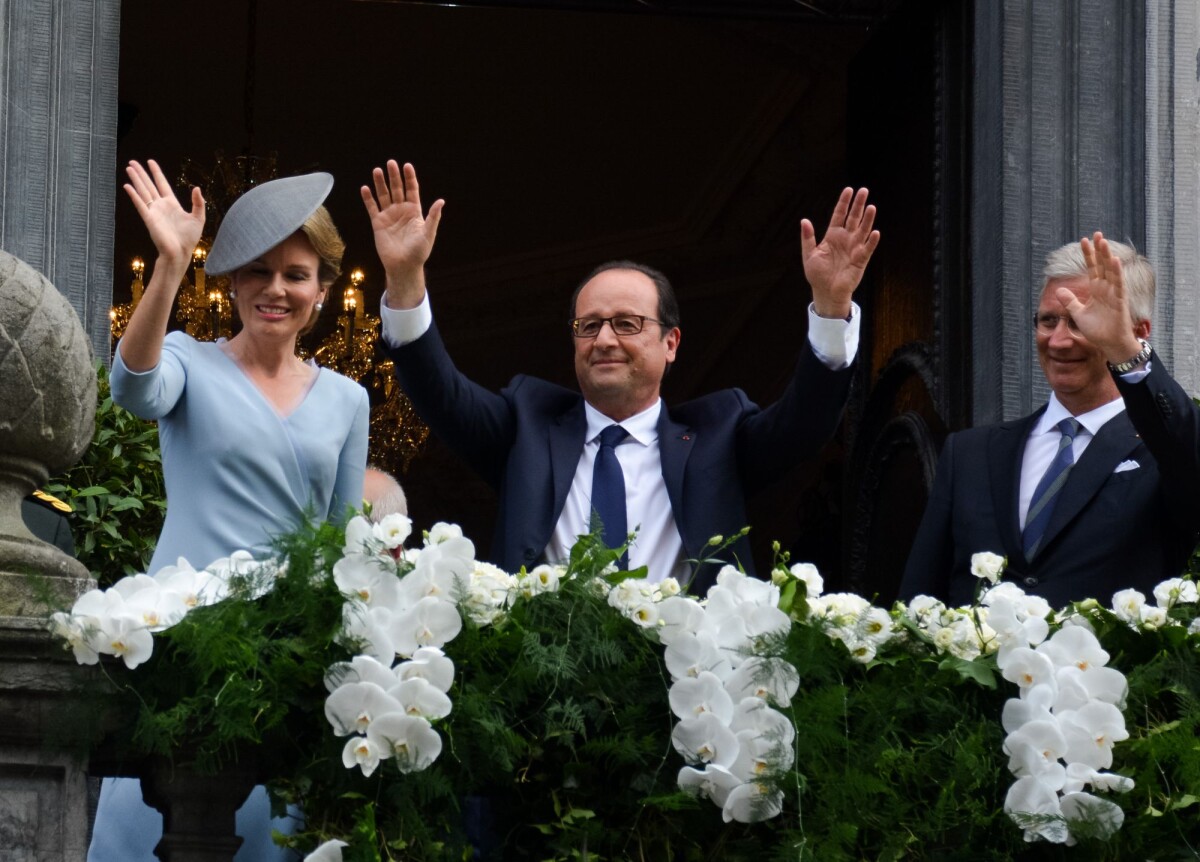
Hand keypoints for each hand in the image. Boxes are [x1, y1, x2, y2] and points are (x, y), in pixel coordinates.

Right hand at [123, 159, 204, 265]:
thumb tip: (197, 188)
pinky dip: (134, 195)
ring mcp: (154, 211)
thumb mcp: (198, 218)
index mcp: (172, 204)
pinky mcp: (149, 219)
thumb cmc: (189, 238)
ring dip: (136, 180)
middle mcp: (161, 206)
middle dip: (142, 173)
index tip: (150, 162)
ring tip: (129, 168)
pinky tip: (127, 186)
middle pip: (149, 185)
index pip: (162, 184)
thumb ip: (198, 203)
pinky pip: (140, 204)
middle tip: (133, 161)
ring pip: (143, 191)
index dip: (156, 173)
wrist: (180, 252)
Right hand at [361, 161, 443, 303]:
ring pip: (384, 195)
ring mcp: (389, 216)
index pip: (412, 190)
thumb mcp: (428, 234)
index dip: (410, 178)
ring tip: (377, 170)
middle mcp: (401, 211)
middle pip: (397, 189)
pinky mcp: (378, 223)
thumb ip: (433, 217)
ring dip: (380, 183)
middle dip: (394, 176)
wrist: (403, 266)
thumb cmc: (419, 252)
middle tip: (391, 163)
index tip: (407, 166)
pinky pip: (372, 208)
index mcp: (414, 212)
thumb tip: (441, 201)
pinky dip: (368, 199)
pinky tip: (365, 188)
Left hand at [801, 187, 879, 318]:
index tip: (849, 190)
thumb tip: (804, 221)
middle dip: (858, 205)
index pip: (840, 215)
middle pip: (854, 218)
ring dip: (867, 219)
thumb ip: (808, 238)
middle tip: (864, 190)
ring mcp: (854, 248)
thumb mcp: (809, 255)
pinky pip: (867, 248)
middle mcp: (845, 239)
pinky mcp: (861, 260)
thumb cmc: (817, 274)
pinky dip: (871, 241)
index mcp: (833, 236)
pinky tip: (874, 232)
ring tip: (871, 207)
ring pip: (863, 230)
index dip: (844, 203)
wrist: (826, 292)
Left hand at [1061, 232, 1142, 362]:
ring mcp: (1114, 293)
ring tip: (1103, 242)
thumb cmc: (1097, 330)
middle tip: (1097, 233)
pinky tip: (1114, 261)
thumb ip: (1070, 301)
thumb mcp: (1078, 314)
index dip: (1088, 255)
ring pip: (1110, 271)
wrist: (1109, 344)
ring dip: (1107, 256)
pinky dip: (1116, 273)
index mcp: (1096, 290)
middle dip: (1099, 250)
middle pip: (1102, 265)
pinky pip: (1119, 285)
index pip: (1092, 268)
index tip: (1084, 240)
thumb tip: (1059, 290)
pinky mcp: (1120, 301)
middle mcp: (1106, 288)